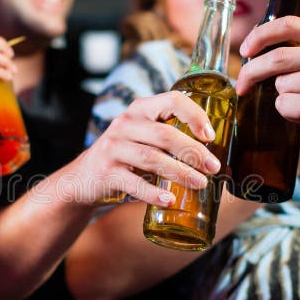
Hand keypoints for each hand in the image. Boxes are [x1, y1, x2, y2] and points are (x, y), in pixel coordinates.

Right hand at [69, 91, 221, 206]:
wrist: (84, 178)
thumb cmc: (126, 156)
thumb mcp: (143, 137)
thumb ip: (170, 136)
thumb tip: (216, 157)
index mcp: (140, 110)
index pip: (172, 100)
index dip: (194, 115)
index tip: (211, 136)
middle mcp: (125, 124)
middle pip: (165, 134)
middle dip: (193, 151)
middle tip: (213, 167)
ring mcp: (113, 148)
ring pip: (152, 159)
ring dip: (180, 172)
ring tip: (200, 184)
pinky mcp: (106, 173)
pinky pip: (134, 184)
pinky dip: (154, 193)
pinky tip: (170, 200)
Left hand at [236, 16, 299, 167]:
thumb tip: (254, 40)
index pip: (289, 24)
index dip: (260, 36)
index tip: (244, 51)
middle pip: (278, 57)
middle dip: (251, 72)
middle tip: (241, 85)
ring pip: (280, 84)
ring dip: (283, 96)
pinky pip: (284, 104)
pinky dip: (288, 112)